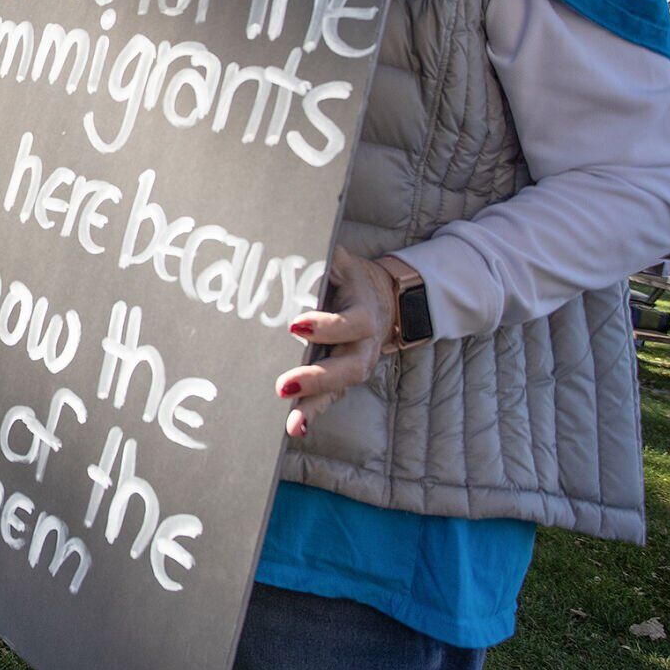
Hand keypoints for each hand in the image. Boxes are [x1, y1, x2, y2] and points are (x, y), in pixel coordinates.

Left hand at [276, 246, 396, 438]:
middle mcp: (365, 344)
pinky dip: (313, 414)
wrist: (384, 298)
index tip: (297, 324)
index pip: (351, 323)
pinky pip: (330, 399)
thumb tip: (299, 240)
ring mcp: (356, 364)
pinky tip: (293, 429)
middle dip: (318, 377)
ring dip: (314, 406)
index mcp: (365, 312)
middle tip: (285, 386)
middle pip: (348, 366)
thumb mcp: (344, 262)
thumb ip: (327, 256)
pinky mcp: (343, 379)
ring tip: (292, 423)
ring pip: (340, 389)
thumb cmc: (352, 278)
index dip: (328, 326)